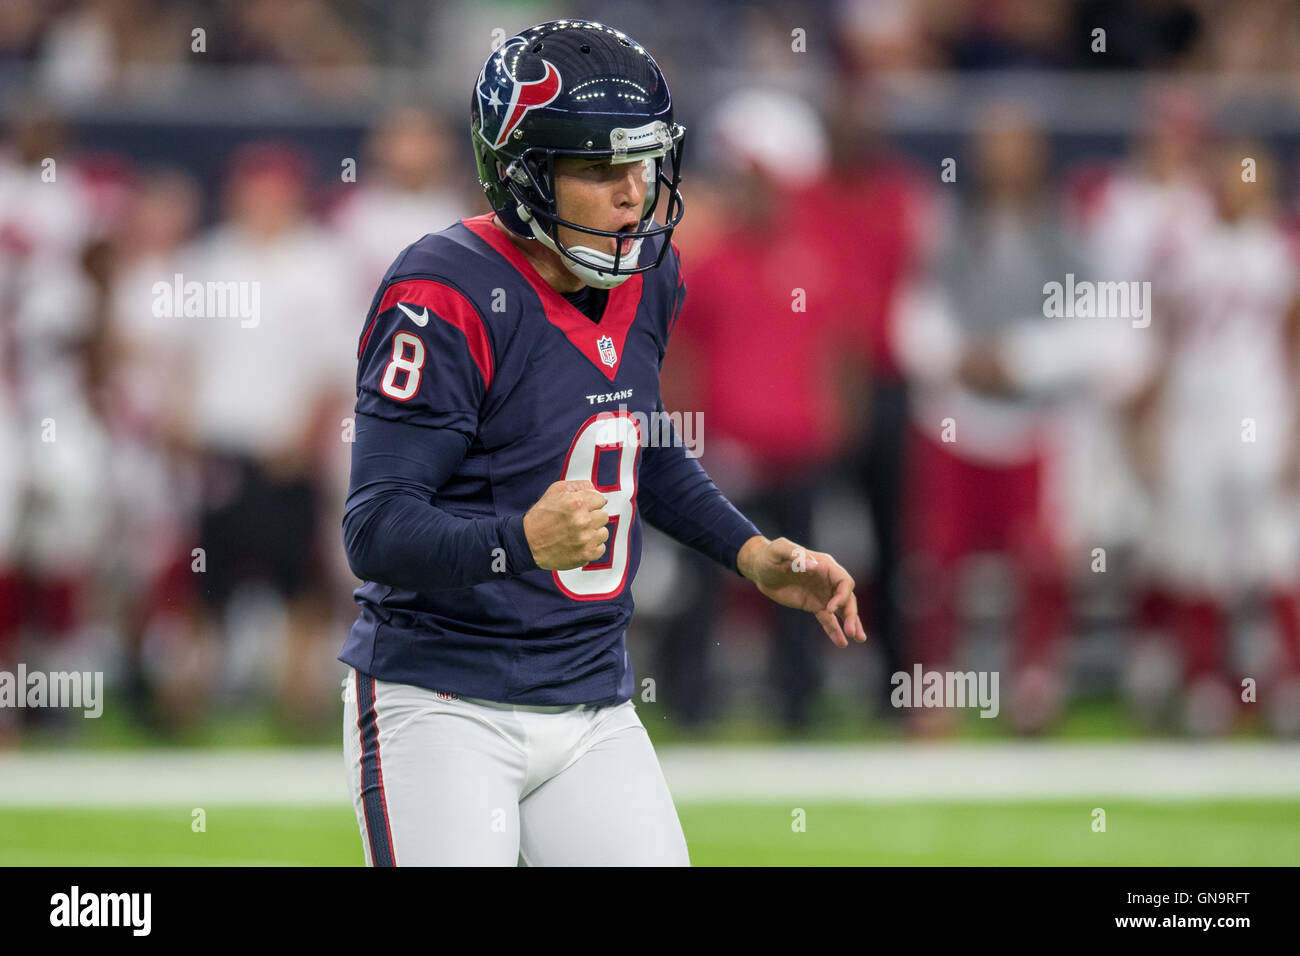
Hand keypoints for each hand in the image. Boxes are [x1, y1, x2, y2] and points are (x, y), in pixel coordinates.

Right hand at [523, 479, 609, 570]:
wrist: (527, 543)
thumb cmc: (540, 517)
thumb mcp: (555, 491)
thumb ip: (578, 486)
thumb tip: (595, 490)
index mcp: (576, 503)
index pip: (601, 499)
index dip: (591, 503)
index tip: (584, 508)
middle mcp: (583, 521)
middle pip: (604, 515)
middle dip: (593, 517)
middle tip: (578, 521)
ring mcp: (585, 539)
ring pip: (603, 532)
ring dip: (593, 532)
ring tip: (578, 533)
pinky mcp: (586, 554)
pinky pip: (601, 548)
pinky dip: (591, 547)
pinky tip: (579, 543)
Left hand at [737, 536, 865, 647]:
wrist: (760, 570)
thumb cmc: (770, 556)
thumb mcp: (779, 549)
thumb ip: (796, 554)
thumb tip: (815, 566)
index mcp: (825, 565)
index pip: (844, 581)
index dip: (842, 596)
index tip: (830, 608)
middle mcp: (828, 580)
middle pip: (848, 598)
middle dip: (851, 614)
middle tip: (852, 632)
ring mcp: (823, 594)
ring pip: (842, 610)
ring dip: (851, 623)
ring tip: (858, 638)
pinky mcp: (814, 605)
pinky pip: (828, 619)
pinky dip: (835, 630)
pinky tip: (841, 642)